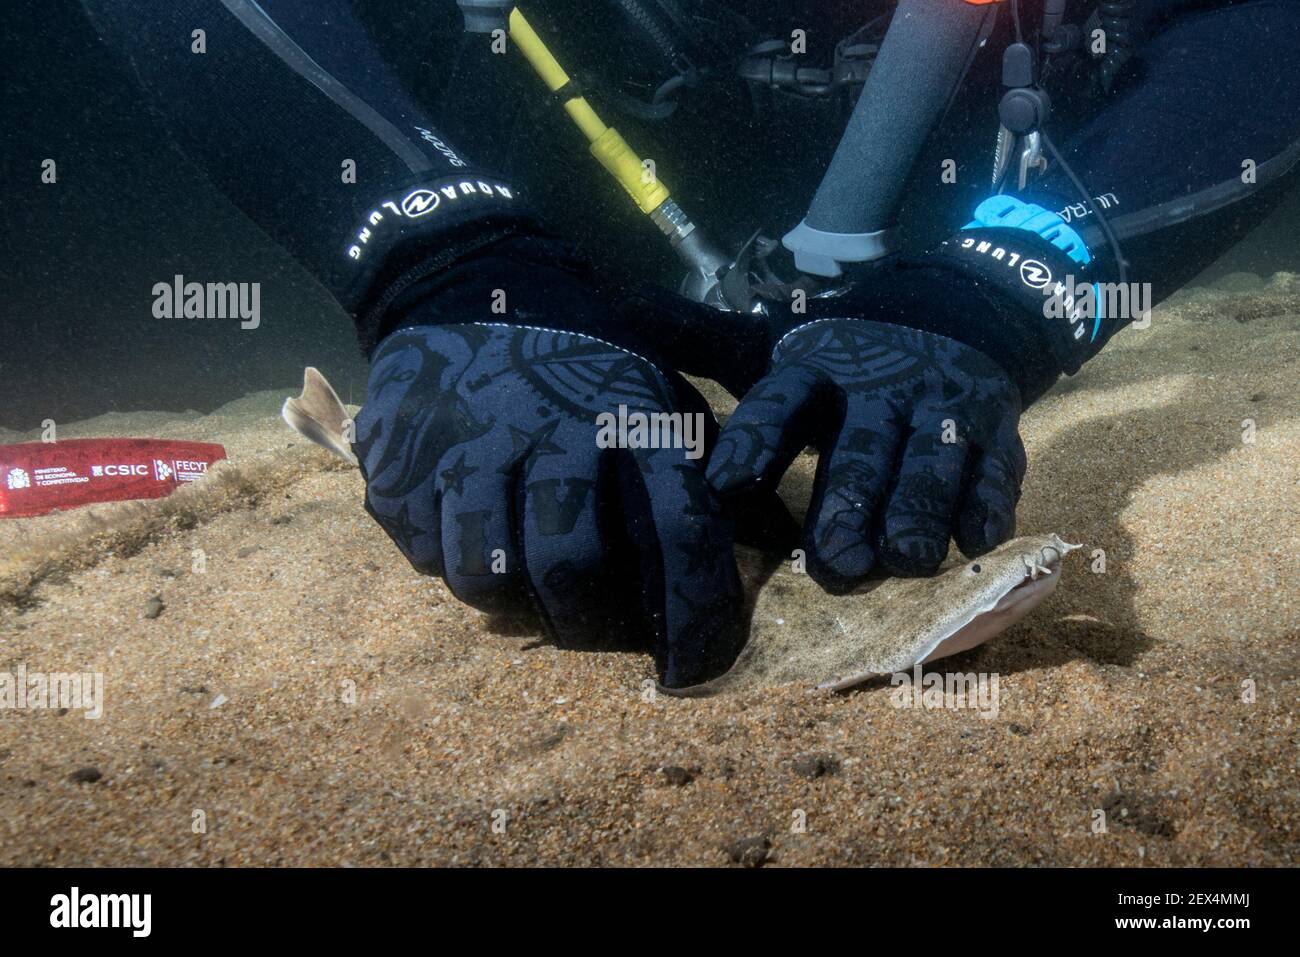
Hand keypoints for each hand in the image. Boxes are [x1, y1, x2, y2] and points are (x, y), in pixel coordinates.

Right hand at [353, 321, 742, 686]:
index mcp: (632, 412)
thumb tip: (783, 538)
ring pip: (484, 574)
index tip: (695, 666)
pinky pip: (425, 556)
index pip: (679, 528)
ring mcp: (465, 444)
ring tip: (534, 589)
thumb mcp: (665, 384)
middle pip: (568, 564)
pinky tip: (479, 537)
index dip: (695, 613)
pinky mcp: (398, 463)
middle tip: (595, 629)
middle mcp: (550, 427)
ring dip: (516, 601)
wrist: (468, 288)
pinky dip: (457, 565)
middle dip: (588, 623)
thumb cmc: (585, 357)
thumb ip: (724, 457)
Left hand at [708, 319, 1025, 590]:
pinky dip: (987, 504)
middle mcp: (879, 386)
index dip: (754, 443)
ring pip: (931, 464)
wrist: (954, 315)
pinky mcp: (996, 432)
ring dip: (917, 511)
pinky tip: (975, 539)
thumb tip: (623, 302)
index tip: (724, 489)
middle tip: (834, 561)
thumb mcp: (775, 346)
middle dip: (848, 503)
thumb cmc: (842, 360)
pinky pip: (995, 470)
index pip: (781, 403)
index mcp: (815, 369)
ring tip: (901, 559)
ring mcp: (942, 409)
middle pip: (862, 448)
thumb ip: (706, 342)